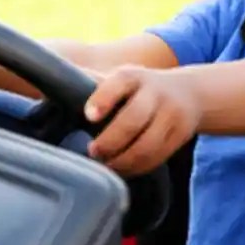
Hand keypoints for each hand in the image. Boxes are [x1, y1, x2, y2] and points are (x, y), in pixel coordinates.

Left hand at [84, 66, 199, 176]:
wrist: (191, 92)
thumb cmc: (143, 88)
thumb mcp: (123, 78)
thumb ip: (94, 84)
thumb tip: (53, 85)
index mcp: (133, 76)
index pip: (118, 84)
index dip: (103, 99)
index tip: (88, 115)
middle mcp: (155, 92)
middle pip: (133, 120)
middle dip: (110, 141)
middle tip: (93, 152)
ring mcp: (171, 114)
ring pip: (146, 145)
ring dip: (123, 160)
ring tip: (106, 164)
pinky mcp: (180, 135)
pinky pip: (157, 157)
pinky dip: (137, 167)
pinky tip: (123, 168)